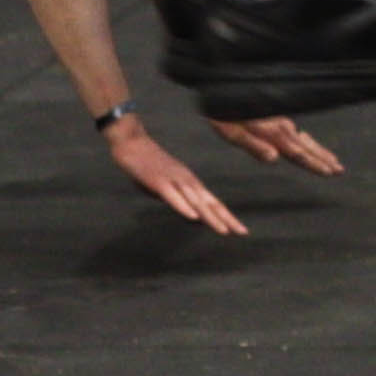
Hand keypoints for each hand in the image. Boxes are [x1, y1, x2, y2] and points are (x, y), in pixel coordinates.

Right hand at [103, 113, 251, 234]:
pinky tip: (194, 217)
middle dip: (227, 219)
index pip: (213, 202)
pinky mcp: (158, 181)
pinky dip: (184, 207)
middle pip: (210, 203)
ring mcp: (174, 180)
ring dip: (210, 217)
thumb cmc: (148, 166)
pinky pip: (173, 196)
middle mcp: (187, 181)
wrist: (132, 142)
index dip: (227, 216)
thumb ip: (178, 200)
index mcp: (190, 182)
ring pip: (196, 201)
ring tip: (223, 231)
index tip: (240, 229)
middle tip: (242, 233)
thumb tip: (189, 215)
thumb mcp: (166, 187)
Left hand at [212, 113, 343, 178]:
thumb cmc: (223, 110)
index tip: (330, 172)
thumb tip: (274, 159)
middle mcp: (280, 126)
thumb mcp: (232, 130)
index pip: (297, 152)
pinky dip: (307, 139)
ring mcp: (279, 120)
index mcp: (271, 133)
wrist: (224, 84)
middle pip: (306, 146)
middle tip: (340, 170)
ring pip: (304, 139)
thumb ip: (253, 144)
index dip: (314, 164)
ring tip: (333, 159)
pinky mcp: (275, 115)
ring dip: (318, 150)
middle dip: (323, 158)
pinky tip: (307, 141)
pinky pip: (296, 131)